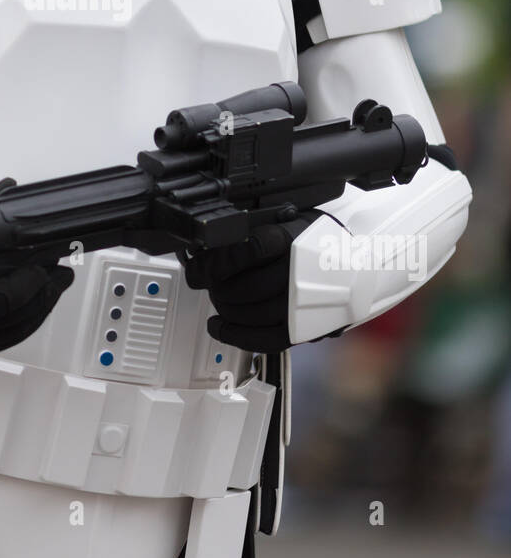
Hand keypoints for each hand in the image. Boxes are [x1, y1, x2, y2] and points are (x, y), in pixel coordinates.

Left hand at [181, 212, 323, 352]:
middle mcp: (300, 273)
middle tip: (207, 281)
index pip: (246, 252)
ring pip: (250, 314)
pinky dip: (234, 335)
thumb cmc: (318, 241)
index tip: (197, 266)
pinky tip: (219, 326)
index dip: (214, 262)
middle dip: (216, 286)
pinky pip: (263, 339)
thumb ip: (252, 229)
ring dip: (224, 308)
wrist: (360, 264)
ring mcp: (303, 304)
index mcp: (294, 239)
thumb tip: (209, 247)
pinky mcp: (304, 328)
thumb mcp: (287, 219)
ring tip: (218, 298)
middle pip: (244, 287)